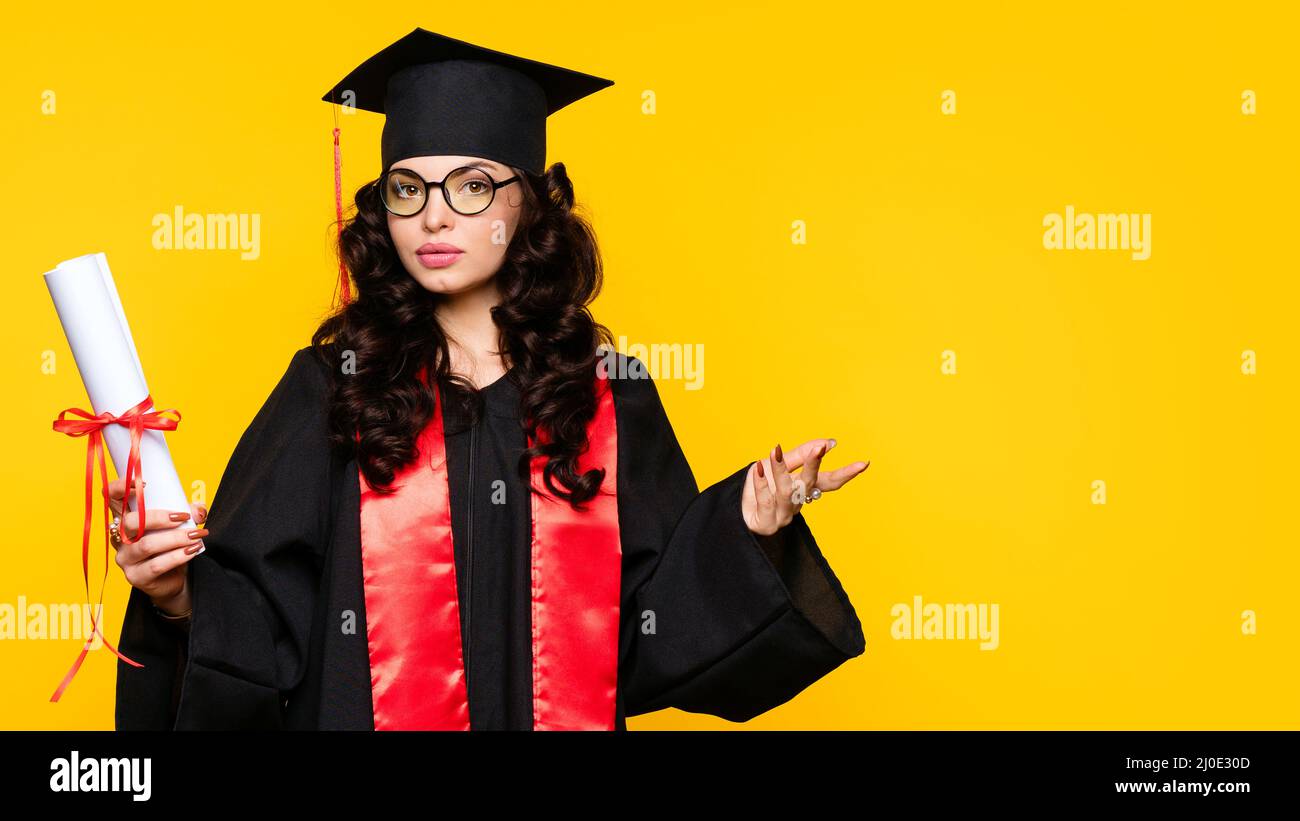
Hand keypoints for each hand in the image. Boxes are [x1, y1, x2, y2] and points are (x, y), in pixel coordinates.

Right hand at [107, 475, 207, 615]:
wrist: (173, 578)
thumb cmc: (171, 545)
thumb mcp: (179, 524)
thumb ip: (189, 513)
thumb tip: (198, 511)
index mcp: (125, 519)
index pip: (111, 499)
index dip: (120, 488)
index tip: (142, 483)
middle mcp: (119, 538)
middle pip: (130, 522)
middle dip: (159, 517)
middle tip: (184, 517)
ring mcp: (125, 559)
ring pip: (146, 545)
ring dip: (176, 538)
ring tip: (196, 535)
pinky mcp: (136, 577)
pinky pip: (156, 565)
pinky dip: (178, 556)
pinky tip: (193, 550)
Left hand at [742, 439, 868, 535]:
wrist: (737, 511)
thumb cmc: (762, 487)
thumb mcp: (780, 465)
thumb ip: (801, 454)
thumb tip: (828, 442)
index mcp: (804, 488)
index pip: (830, 481)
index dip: (847, 473)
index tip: (864, 463)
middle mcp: (798, 502)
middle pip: (810, 484)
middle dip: (814, 466)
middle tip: (818, 450)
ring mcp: (783, 514)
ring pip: (786, 492)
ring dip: (781, 470)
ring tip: (775, 450)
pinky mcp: (767, 523)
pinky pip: (765, 500)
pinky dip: (761, 484)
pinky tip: (758, 468)